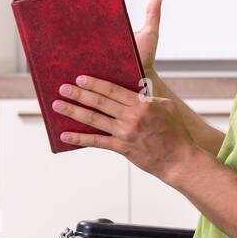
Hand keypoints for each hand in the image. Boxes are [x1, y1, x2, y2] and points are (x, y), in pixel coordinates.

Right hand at [43, 0, 162, 73]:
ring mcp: (79, 50)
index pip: (87, 3)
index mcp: (103, 26)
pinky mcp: (73, 65)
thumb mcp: (148, 37)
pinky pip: (55, 55)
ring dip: (47, 19)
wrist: (135, 86)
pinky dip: (43, 47)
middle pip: (69, 14)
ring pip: (59, 32)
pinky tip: (35, 37)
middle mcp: (88, 36)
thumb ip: (152, 17)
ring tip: (39, 7)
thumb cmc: (141, 61)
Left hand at [53, 75, 197, 180]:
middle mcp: (131, 117)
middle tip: (62, 88)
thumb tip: (136, 89)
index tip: (80, 78)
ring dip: (73, 111)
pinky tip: (65, 135)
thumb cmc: (176, 132)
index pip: (113, 90)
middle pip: (100, 102)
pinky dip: (79, 138)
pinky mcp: (122, 148)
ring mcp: (125, 133)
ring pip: (94, 119)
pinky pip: (96, 141)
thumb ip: (149, 98)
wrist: (178, 159)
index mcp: (142, 105)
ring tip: (58, 105)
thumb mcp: (167, 108)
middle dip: (79, 94)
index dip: (95, 84)